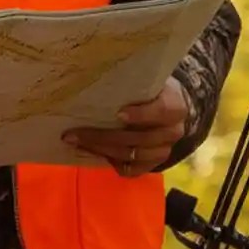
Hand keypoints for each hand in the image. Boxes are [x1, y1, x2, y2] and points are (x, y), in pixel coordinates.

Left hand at [62, 76, 190, 176]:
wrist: (171, 110)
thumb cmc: (152, 92)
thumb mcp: (150, 83)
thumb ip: (133, 85)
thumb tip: (94, 78)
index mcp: (174, 107)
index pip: (161, 112)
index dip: (141, 115)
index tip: (118, 113)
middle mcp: (172, 132)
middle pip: (137, 139)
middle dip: (102, 137)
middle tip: (74, 133)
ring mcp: (163, 151)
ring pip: (130, 155)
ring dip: (100, 150)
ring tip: (76, 142)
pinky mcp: (153, 165)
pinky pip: (130, 170)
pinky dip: (111, 162)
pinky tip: (94, 151)